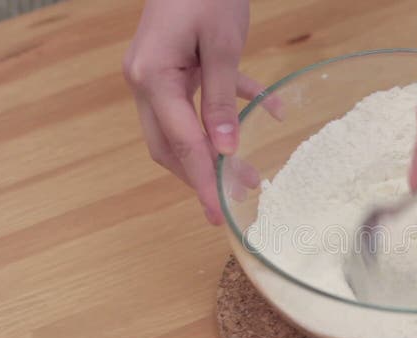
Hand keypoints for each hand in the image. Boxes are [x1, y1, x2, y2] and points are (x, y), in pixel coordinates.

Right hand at [122, 0, 280, 224]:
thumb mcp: (221, 45)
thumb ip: (220, 99)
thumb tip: (224, 149)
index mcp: (153, 77)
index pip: (181, 142)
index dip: (202, 180)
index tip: (218, 212)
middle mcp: (147, 81)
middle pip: (171, 145)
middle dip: (204, 175)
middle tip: (236, 198)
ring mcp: (158, 74)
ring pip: (183, 129)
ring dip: (215, 151)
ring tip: (249, 175)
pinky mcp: (177, 65)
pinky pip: (201, 99)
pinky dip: (230, 110)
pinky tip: (269, 109)